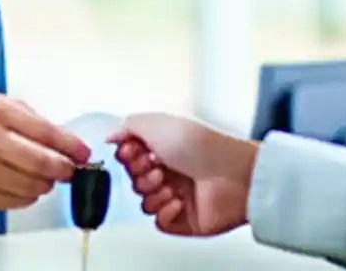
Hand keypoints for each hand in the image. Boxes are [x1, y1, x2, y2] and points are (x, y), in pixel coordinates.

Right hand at [0, 94, 91, 210]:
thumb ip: (34, 121)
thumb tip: (69, 143)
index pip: (47, 133)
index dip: (72, 147)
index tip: (84, 154)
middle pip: (43, 164)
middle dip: (64, 170)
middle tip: (69, 170)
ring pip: (32, 187)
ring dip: (47, 184)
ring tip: (43, 177)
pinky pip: (16, 202)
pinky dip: (28, 196)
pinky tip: (22, 184)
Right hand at [106, 113, 257, 236]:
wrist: (233, 175)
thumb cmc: (202, 146)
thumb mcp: (157, 122)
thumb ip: (128, 126)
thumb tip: (112, 136)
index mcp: (165, 146)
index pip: (131, 156)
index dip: (128, 155)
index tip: (134, 151)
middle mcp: (171, 169)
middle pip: (134, 179)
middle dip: (140, 174)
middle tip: (156, 166)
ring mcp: (178, 194)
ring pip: (144, 202)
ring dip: (152, 193)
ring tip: (169, 185)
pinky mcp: (185, 218)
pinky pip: (160, 222)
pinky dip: (164, 213)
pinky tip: (177, 201)